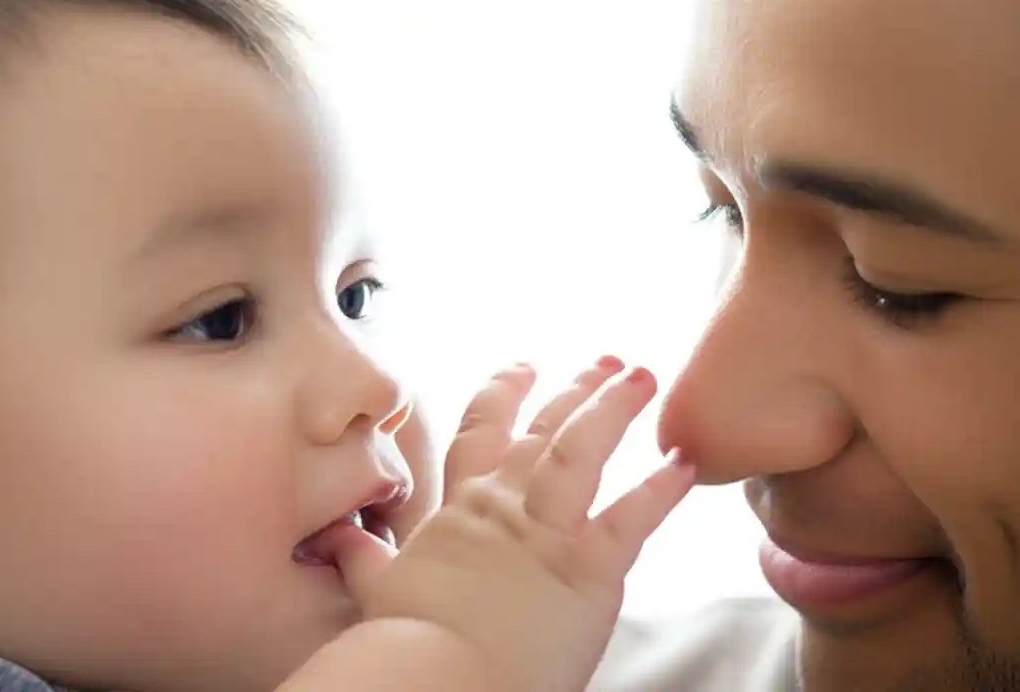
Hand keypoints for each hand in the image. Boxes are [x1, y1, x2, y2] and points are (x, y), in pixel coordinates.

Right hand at [339, 358, 694, 691]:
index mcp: (462, 511)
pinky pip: (632, 517)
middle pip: (544, 430)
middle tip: (608, 360)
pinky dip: (661, 488)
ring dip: (614, 409)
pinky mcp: (587, 567)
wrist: (431, 680)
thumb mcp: (381, 591)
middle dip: (578, 390)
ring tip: (644, 376)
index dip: (504, 393)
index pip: (481, 433)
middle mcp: (505, 507)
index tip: (523, 365)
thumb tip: (335, 538)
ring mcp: (547, 532)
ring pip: (582, 450)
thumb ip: (366, 559)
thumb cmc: (408, 646)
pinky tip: (684, 460)